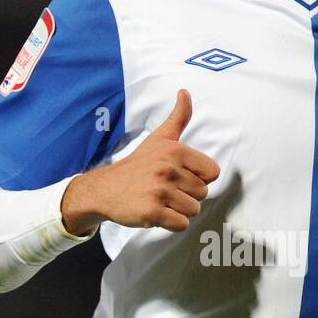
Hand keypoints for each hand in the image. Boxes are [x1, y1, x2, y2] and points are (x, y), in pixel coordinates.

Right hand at [61, 89, 219, 234]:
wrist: (105, 189)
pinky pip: (181, 225)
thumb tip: (185, 92)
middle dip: (187, 195)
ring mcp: (159, 192)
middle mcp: (167, 170)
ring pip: (193, 210)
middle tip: (166, 190)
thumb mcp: (159, 138)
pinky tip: (157, 213)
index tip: (181, 176)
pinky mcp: (152, 213)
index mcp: (175, 151)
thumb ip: (178, 117)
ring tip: (161, 200)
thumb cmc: (138, 164)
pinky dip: (172, 223)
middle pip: (203, 194)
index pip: (212, 173)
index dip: (199, 178)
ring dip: (179, 210)